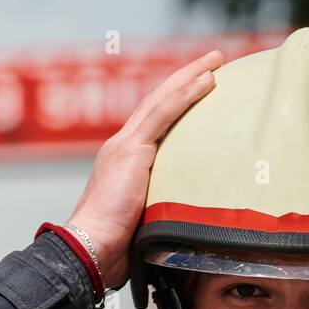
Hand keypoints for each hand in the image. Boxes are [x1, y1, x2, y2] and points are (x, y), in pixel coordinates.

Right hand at [64, 49, 223, 289]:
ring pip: (162, 99)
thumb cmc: (116, 248)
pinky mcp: (132, 150)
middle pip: (158, 102)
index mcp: (125, 161)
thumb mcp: (146, 222)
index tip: (200, 89)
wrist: (91, 247)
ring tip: (217, 60)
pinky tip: (207, 81)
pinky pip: (164, 113)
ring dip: (190, 76)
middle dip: (185, 78)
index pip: (155, 123)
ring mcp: (126, 145)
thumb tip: (188, 223)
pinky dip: (186, 94)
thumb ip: (162, 211)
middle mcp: (123, 146)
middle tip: (214, 61)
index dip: (177, 102)